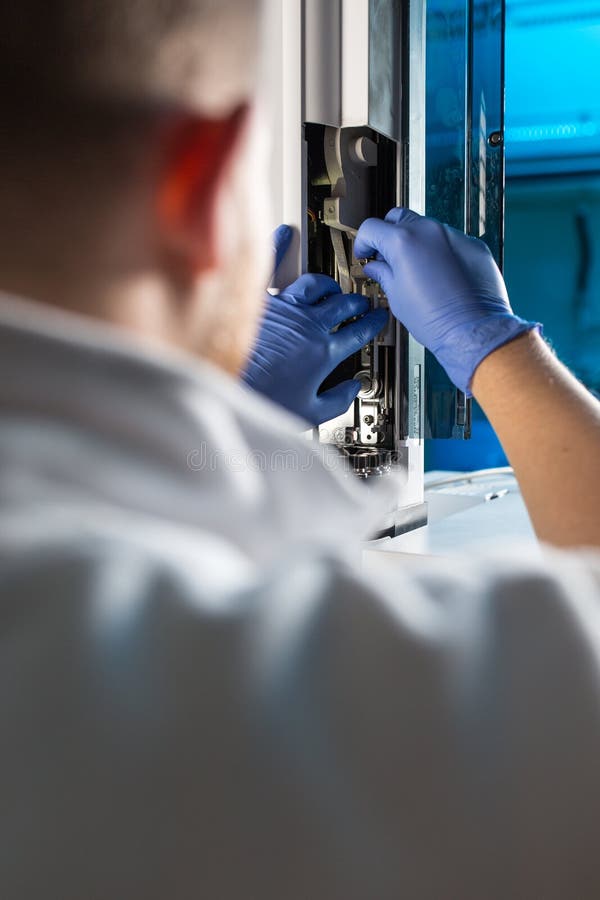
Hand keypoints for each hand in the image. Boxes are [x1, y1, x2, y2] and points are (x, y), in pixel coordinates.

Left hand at [243, 226, 388, 425]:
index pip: (359, 332)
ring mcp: (284, 309)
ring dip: (328, 285)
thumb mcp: (310, 413)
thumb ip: (338, 400)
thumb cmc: (261, 399)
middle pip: (342, 304)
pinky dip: (279, 246)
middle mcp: (308, 324)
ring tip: (331, 288)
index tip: (378, 319)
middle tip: (361, 302)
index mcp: (324, 351)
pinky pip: (270, 265)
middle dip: (357, 302)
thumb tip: (352, 389)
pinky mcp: (259, 302)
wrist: (224, 387)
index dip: (373, 324)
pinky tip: (284, 234)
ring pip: (315, 285)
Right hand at [354, 208, 538, 394]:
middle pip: (398, 218)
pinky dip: (441, 251)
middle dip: (388, 234)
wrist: (471, 330)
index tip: (366, 253)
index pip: (372, 227)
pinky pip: (450, 241)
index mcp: (403, 242)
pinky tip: (440, 274)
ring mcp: (453, 236)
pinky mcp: (473, 246)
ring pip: (426, 228)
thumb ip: (383, 274)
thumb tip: (376, 268)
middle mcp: (429, 231)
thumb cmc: (435, 319)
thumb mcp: (397, 296)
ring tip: (416, 269)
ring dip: (416, 242)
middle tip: (387, 256)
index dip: (363, 242)